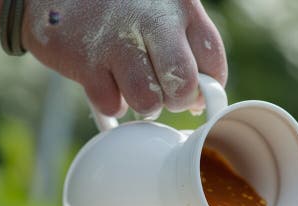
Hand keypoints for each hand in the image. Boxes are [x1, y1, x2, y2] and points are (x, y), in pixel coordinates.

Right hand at [21, 0, 226, 116]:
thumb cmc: (117, 6)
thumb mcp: (158, 8)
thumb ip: (183, 44)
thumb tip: (197, 100)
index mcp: (179, 5)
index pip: (211, 60)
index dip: (205, 86)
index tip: (192, 91)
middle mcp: (153, 19)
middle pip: (184, 85)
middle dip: (175, 100)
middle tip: (163, 94)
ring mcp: (118, 40)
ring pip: (149, 102)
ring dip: (142, 104)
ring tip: (130, 85)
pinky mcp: (86, 60)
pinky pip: (112, 105)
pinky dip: (109, 101)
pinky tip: (102, 78)